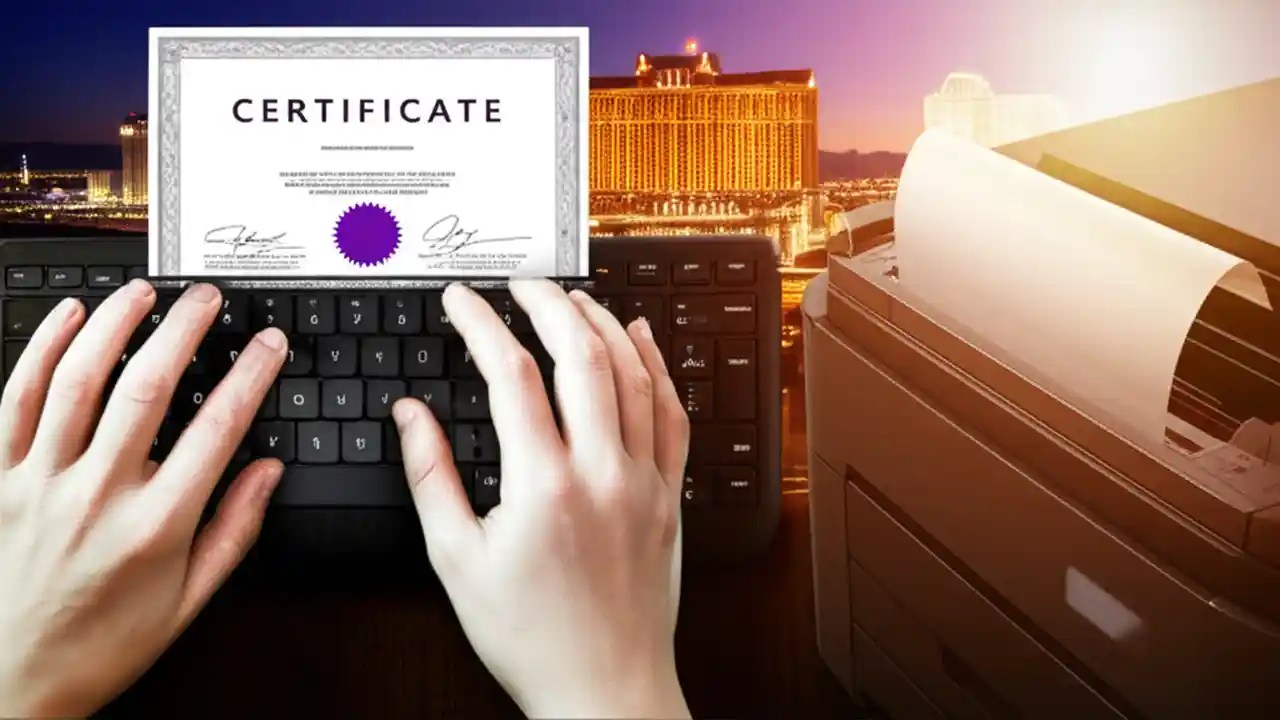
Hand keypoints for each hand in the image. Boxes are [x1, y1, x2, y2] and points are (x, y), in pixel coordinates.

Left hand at [0, 280, 286, 716]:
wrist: (14, 681)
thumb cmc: (103, 643)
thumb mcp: (188, 600)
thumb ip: (234, 530)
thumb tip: (268, 471)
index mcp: (155, 527)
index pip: (217, 430)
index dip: (250, 375)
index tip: (267, 344)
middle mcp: (97, 496)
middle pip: (146, 388)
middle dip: (183, 329)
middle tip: (205, 299)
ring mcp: (40, 483)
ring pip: (78, 380)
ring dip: (114, 325)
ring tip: (142, 293)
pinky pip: (16, 399)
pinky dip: (41, 350)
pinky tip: (68, 319)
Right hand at [392, 280, 691, 718]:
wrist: (605, 688)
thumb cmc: (531, 637)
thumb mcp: (456, 561)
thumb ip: (430, 477)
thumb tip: (411, 416)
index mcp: (542, 485)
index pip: (511, 373)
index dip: (481, 323)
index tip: (462, 301)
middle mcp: (601, 471)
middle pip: (581, 354)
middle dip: (547, 302)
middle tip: (519, 283)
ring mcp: (643, 479)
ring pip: (633, 373)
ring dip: (602, 322)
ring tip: (572, 297)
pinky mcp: (669, 494)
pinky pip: (673, 412)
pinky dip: (657, 366)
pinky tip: (640, 339)